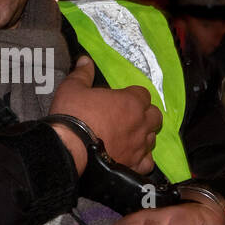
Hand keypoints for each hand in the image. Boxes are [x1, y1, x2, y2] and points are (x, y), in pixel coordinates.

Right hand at [50, 56, 161, 173]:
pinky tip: (132, 157)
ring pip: (152, 139)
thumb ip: (82, 74)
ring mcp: (139, 146)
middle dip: (145, 115)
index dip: (134, 96)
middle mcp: (140, 123)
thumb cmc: (73, 115)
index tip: (122, 99)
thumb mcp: (73, 88)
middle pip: (155, 116)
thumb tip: (85, 60)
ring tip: (130, 138)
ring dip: (144, 136)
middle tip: (129, 117)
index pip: (144, 94)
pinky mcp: (133, 164)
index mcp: (130, 102)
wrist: (69, 148)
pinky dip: (142, 159)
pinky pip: (147, 163)